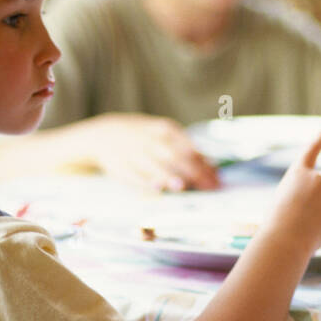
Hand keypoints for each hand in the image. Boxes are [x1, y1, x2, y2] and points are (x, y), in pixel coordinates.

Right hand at [85, 113, 220, 190]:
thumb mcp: (165, 135)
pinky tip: (156, 190)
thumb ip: (187, 150)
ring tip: (181, 186)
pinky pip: (132, 175)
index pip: (188, 148)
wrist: (104, 133)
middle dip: (190, 171)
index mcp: (164, 130)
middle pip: (173, 155)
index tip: (216, 179)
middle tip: (206, 187)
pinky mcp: (118, 166)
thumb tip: (212, 167)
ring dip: (167, 175)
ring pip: (152, 164)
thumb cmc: (144, 137)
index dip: (203, 164)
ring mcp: (133, 151)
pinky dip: (144, 183)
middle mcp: (149, 139)